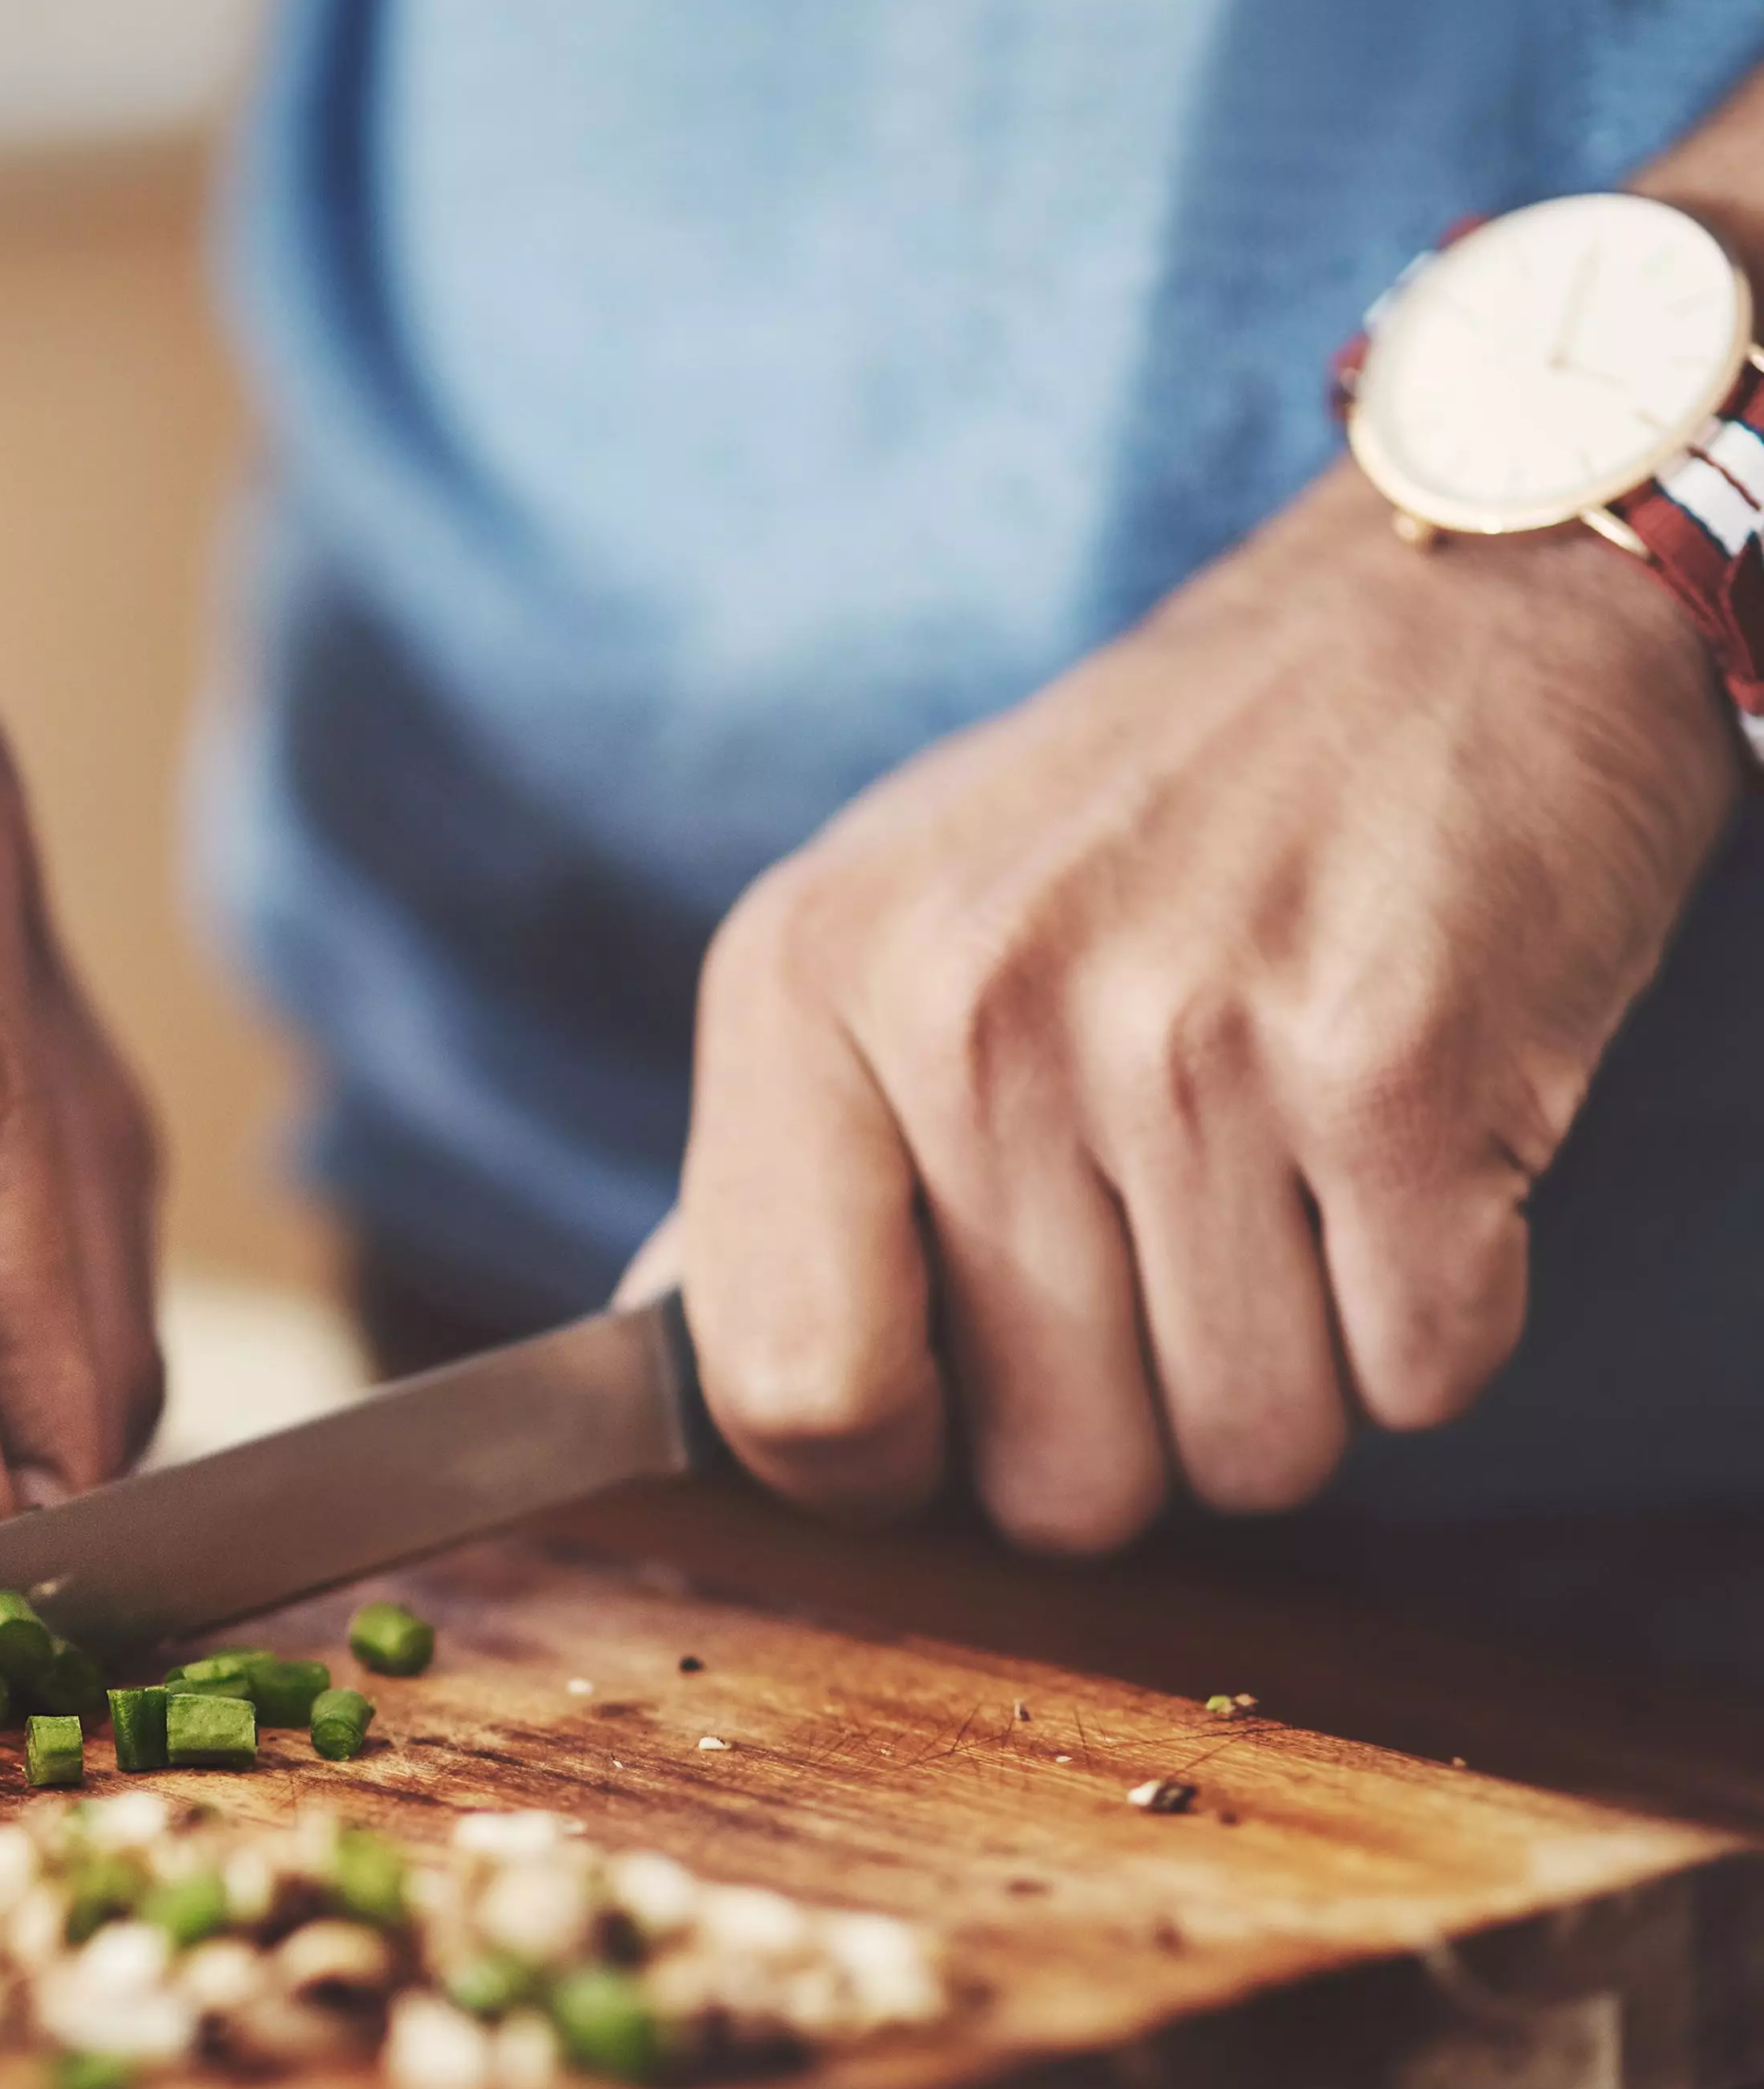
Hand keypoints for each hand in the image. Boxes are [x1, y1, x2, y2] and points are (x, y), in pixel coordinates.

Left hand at [652, 473, 1740, 1549]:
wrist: (1442, 609)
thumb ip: (771, 1167)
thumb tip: (646, 1360)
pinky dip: (1434, 1319)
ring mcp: (1186, 1040)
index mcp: (800, 982)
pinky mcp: (1402, 1074)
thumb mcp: (882, 929)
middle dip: (1130, 1429)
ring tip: (1289, 1180)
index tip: (952, 1405)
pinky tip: (1403, 1156)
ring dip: (1293, 1375)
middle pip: (1050, 1479)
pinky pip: (1418, 1378)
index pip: (785, 1396)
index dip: (884, 1466)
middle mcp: (970, 1010)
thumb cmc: (1143, 814)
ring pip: (1250, 1455)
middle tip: (1171, 1249)